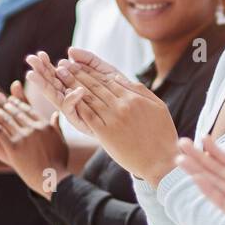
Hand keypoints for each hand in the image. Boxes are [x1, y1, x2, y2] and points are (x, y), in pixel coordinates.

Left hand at [0, 81, 70, 194]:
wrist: (53, 179)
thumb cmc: (59, 163)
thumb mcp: (62, 141)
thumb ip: (57, 126)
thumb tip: (56, 114)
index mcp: (45, 126)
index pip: (29, 110)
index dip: (18, 103)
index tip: (10, 99)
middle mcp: (34, 128)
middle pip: (16, 112)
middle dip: (4, 103)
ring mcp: (24, 137)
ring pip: (7, 119)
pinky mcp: (14, 147)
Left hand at [51, 48, 177, 183]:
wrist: (160, 161)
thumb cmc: (163, 135)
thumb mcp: (158, 106)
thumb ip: (140, 90)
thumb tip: (120, 79)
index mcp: (135, 98)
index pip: (109, 80)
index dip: (92, 71)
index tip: (80, 63)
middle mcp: (122, 105)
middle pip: (96, 86)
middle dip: (78, 74)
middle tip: (65, 64)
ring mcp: (113, 118)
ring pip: (89, 97)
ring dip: (72, 84)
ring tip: (61, 75)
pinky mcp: (105, 133)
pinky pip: (87, 115)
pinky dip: (75, 104)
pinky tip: (66, 96)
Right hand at [174, 136, 224, 224]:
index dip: (216, 150)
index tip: (203, 137)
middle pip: (217, 171)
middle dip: (199, 157)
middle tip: (180, 143)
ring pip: (216, 184)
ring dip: (198, 171)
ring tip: (180, 158)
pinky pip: (224, 203)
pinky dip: (211, 191)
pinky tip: (197, 179)